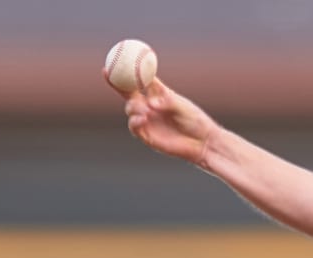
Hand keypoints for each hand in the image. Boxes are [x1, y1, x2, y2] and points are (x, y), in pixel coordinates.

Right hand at [102, 72, 220, 166]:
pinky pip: (134, 127)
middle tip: (111, 75)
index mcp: (157, 94)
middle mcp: (149, 106)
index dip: (127, 71)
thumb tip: (150, 102)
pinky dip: (135, 121)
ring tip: (144, 110)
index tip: (115, 60)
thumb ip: (166, 102)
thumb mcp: (182, 106)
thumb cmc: (195, 120)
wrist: (202, 142)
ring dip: (133, 107)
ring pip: (130, 110)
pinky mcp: (147, 136)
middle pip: (128, 93)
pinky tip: (142, 119)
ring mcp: (147, 121)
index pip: (139, 80)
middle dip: (117, 84)